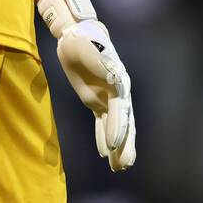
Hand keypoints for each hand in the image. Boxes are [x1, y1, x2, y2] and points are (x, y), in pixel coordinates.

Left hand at [38, 0, 136, 170]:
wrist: (78, 36)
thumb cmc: (84, 40)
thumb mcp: (89, 48)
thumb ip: (101, 63)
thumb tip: (113, 78)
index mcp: (118, 80)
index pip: (120, 108)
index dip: (118, 127)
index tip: (114, 144)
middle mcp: (117, 92)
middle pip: (124, 122)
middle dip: (124, 144)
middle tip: (123, 164)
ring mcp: (108, 98)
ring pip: (115, 126)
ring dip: (117, 146)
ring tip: (119, 167)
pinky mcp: (96, 101)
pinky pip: (101, 122)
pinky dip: (103, 137)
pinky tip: (104, 153)